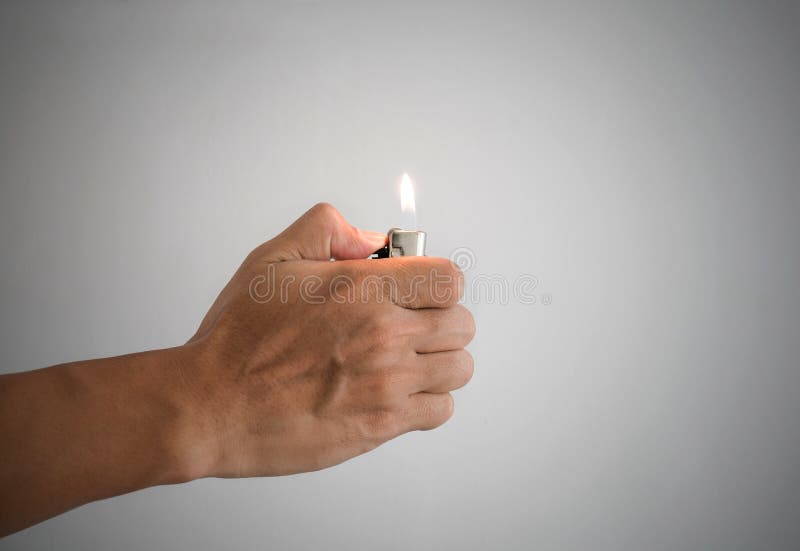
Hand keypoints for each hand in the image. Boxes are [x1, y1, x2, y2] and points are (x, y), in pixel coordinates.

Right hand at [181, 203, 474, 477]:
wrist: (211, 407)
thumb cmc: (237, 340)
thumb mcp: (272, 259)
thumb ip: (327, 230)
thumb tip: (372, 240)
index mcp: (362, 289)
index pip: (448, 279)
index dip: (436, 281)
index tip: (419, 289)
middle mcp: (383, 335)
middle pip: (462, 324)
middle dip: (440, 319)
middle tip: (410, 324)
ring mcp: (387, 383)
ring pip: (459, 368)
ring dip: (438, 361)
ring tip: (407, 359)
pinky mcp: (381, 425)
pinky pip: (441, 410)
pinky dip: (427, 401)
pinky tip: (397, 391)